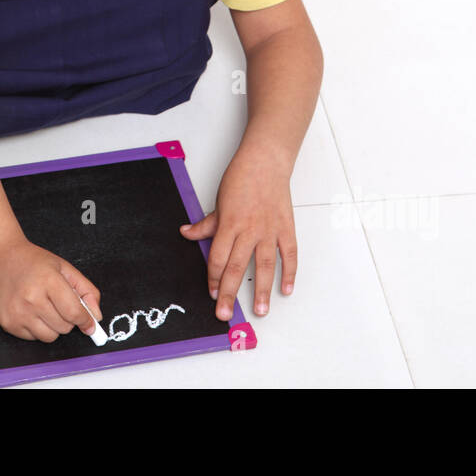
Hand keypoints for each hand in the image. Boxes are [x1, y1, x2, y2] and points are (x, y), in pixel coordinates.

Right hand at [0, 239, 102, 342]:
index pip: (74, 312)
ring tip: (45, 308)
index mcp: (48, 280)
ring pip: (50, 337)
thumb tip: (95, 317)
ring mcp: (18, 312)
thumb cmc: (34, 263)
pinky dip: (38, 328)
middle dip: (68, 319)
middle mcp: (31, 298)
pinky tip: (31, 311)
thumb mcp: (65, 268)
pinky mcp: (8, 323)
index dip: (85, 321)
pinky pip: (34, 338)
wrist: (2, 259)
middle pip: (64, 327)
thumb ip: (86, 291)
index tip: (89, 324)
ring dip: (53, 326)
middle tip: (59, 304)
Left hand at [179, 152, 296, 321]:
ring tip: (260, 310)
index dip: (214, 279)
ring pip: (264, 266)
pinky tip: (286, 289)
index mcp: (229, 224)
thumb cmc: (241, 178)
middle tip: (226, 313)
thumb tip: (186, 233)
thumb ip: (206, 224)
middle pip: (237, 267)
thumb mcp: (218, 202)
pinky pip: (289, 254)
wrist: (265, 162)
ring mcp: (269, 230)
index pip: (218, 258)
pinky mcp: (285, 228)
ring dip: (261, 290)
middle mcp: (249, 230)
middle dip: (230, 293)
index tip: (212, 294)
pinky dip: (289, 272)